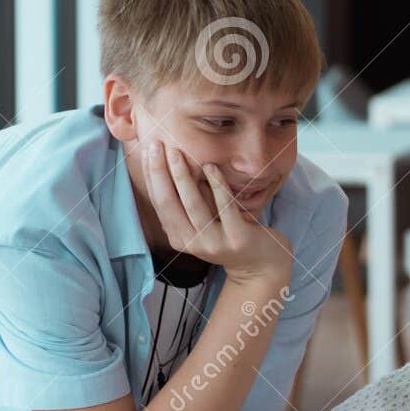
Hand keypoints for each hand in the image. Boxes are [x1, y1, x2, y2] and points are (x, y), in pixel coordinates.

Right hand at [142, 138, 292, 283]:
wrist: (261, 264)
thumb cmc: (229, 234)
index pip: (159, 202)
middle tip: (157, 146)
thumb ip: (187, 202)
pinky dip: (217, 185)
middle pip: (169, 203)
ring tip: (177, 153)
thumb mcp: (202, 222)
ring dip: (183, 177)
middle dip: (160, 173)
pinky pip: (225, 208)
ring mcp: (215, 243)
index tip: (147, 148)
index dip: (151, 175)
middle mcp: (192, 242)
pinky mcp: (238, 238)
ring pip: (194, 205)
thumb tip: (168, 164)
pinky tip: (211, 167)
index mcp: (178, 237)